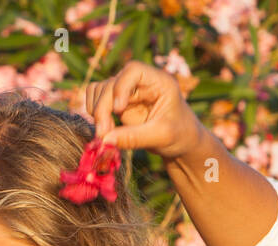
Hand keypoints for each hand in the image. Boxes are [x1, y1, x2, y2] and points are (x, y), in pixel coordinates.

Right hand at [82, 61, 204, 161]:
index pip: (133, 70)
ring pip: (99, 90)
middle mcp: (140, 82)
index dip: (121, 87)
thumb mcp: (162, 137)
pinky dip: (95, 113)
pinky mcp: (117, 102)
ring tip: (105, 136)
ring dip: (97, 111)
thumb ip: (134, 138)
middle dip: (103, 108)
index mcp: (159, 81)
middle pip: (111, 83)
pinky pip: (96, 98)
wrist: (181, 142)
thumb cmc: (180, 135)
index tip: (119, 110)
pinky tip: (105, 131)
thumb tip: (104, 140)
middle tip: (103, 135)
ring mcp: (127, 90)